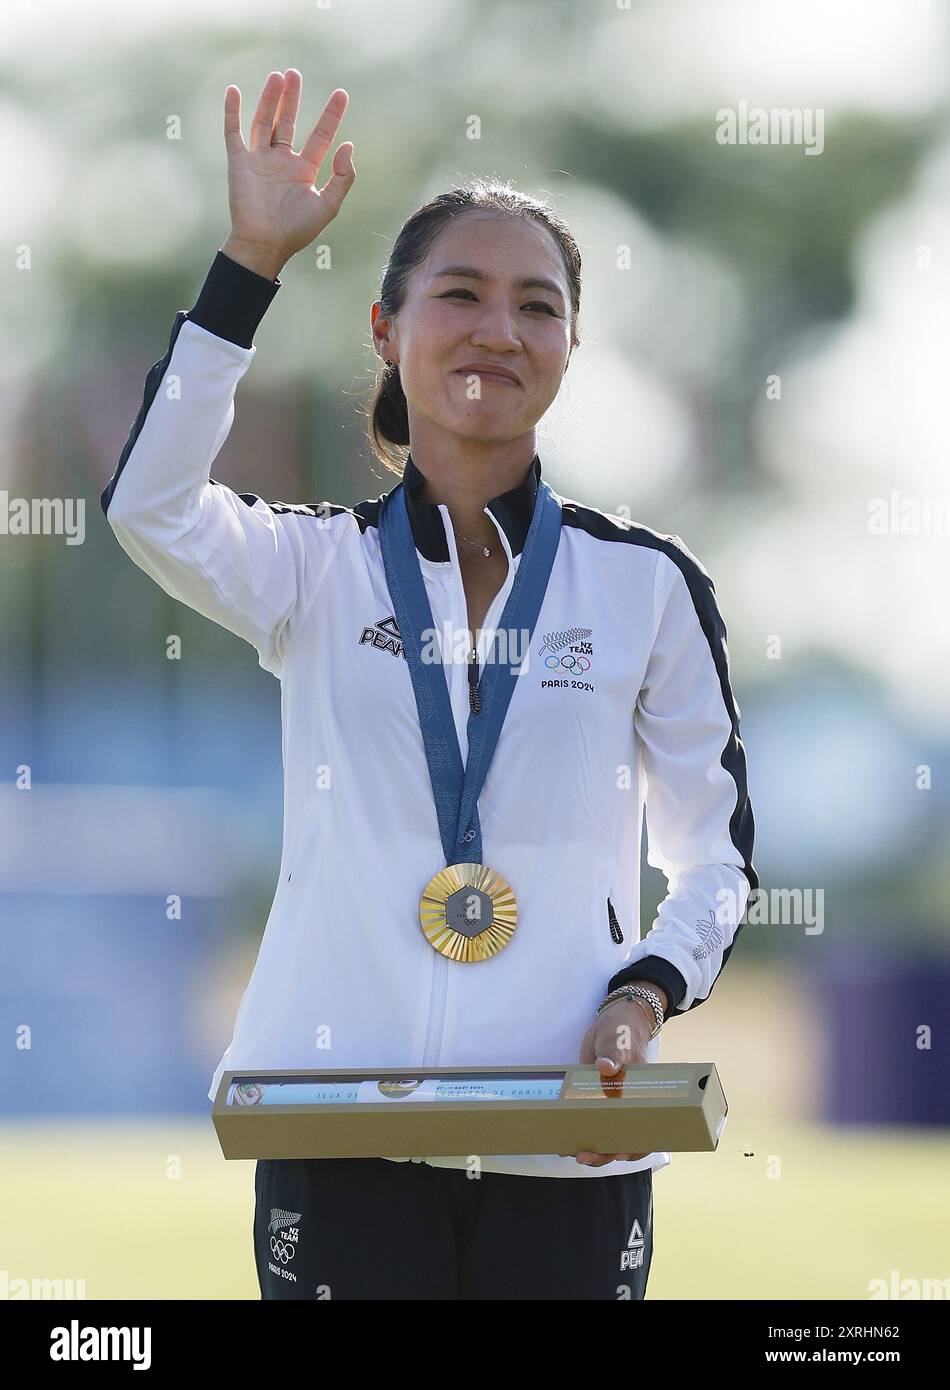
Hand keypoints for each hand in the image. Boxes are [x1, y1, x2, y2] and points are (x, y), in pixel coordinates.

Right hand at [222, 70, 355, 275]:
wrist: (264, 243)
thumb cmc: (297, 230)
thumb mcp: (328, 205)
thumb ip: (343, 177)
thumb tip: (348, 145)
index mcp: (304, 170)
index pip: (320, 136)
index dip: (331, 115)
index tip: (341, 94)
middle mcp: (282, 161)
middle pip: (288, 122)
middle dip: (293, 98)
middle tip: (295, 74)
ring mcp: (260, 160)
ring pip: (265, 121)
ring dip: (270, 99)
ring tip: (278, 76)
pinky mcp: (239, 162)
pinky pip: (234, 132)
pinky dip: (232, 111)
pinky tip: (234, 91)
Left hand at [561, 995, 658, 1166]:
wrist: (611, 1020)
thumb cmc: (623, 1031)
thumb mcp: (619, 1040)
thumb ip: (614, 1054)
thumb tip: (605, 1067)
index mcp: (641, 1095)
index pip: (645, 1130)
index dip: (635, 1147)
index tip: (620, 1154)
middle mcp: (627, 1103)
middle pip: (621, 1138)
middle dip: (605, 1152)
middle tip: (584, 1156)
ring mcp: (609, 1100)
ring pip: (604, 1133)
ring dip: (591, 1146)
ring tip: (570, 1153)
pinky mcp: (592, 1095)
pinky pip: (587, 1117)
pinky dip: (578, 1128)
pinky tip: (563, 1138)